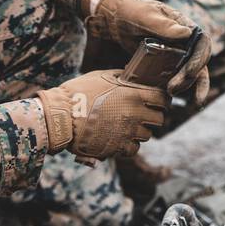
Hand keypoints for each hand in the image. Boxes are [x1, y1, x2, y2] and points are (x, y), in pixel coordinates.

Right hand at [37, 70, 168, 161]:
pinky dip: (130, 146)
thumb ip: (120, 77)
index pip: (163, 99)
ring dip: (140, 131)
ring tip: (129, 127)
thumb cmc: (78, 93)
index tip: (160, 102)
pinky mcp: (116, 147)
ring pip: (147, 135)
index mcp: (134, 94)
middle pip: (159, 119)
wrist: (60, 116)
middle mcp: (134, 114)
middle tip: (145, 115)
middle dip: (153, 117)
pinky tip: (121, 139)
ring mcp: (126, 132)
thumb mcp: (101, 76)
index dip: (164, 100)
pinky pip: (133, 150)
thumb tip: (131, 75)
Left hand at [85, 0, 212, 103]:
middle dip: (191, 78)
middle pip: (199, 62)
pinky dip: (182, 89)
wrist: (118, 21)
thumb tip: (187, 33)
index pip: (203, 43)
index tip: (188, 72)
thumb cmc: (133, 13)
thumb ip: (163, 24)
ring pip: (193, 73)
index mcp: (185, 26)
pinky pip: (180, 78)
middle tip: (172, 89)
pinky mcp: (169, 64)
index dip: (200, 59)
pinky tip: (176, 99)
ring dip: (187, 86)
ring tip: (171, 93)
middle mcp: (186, 41)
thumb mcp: (145, 16)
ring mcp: (179, 53)